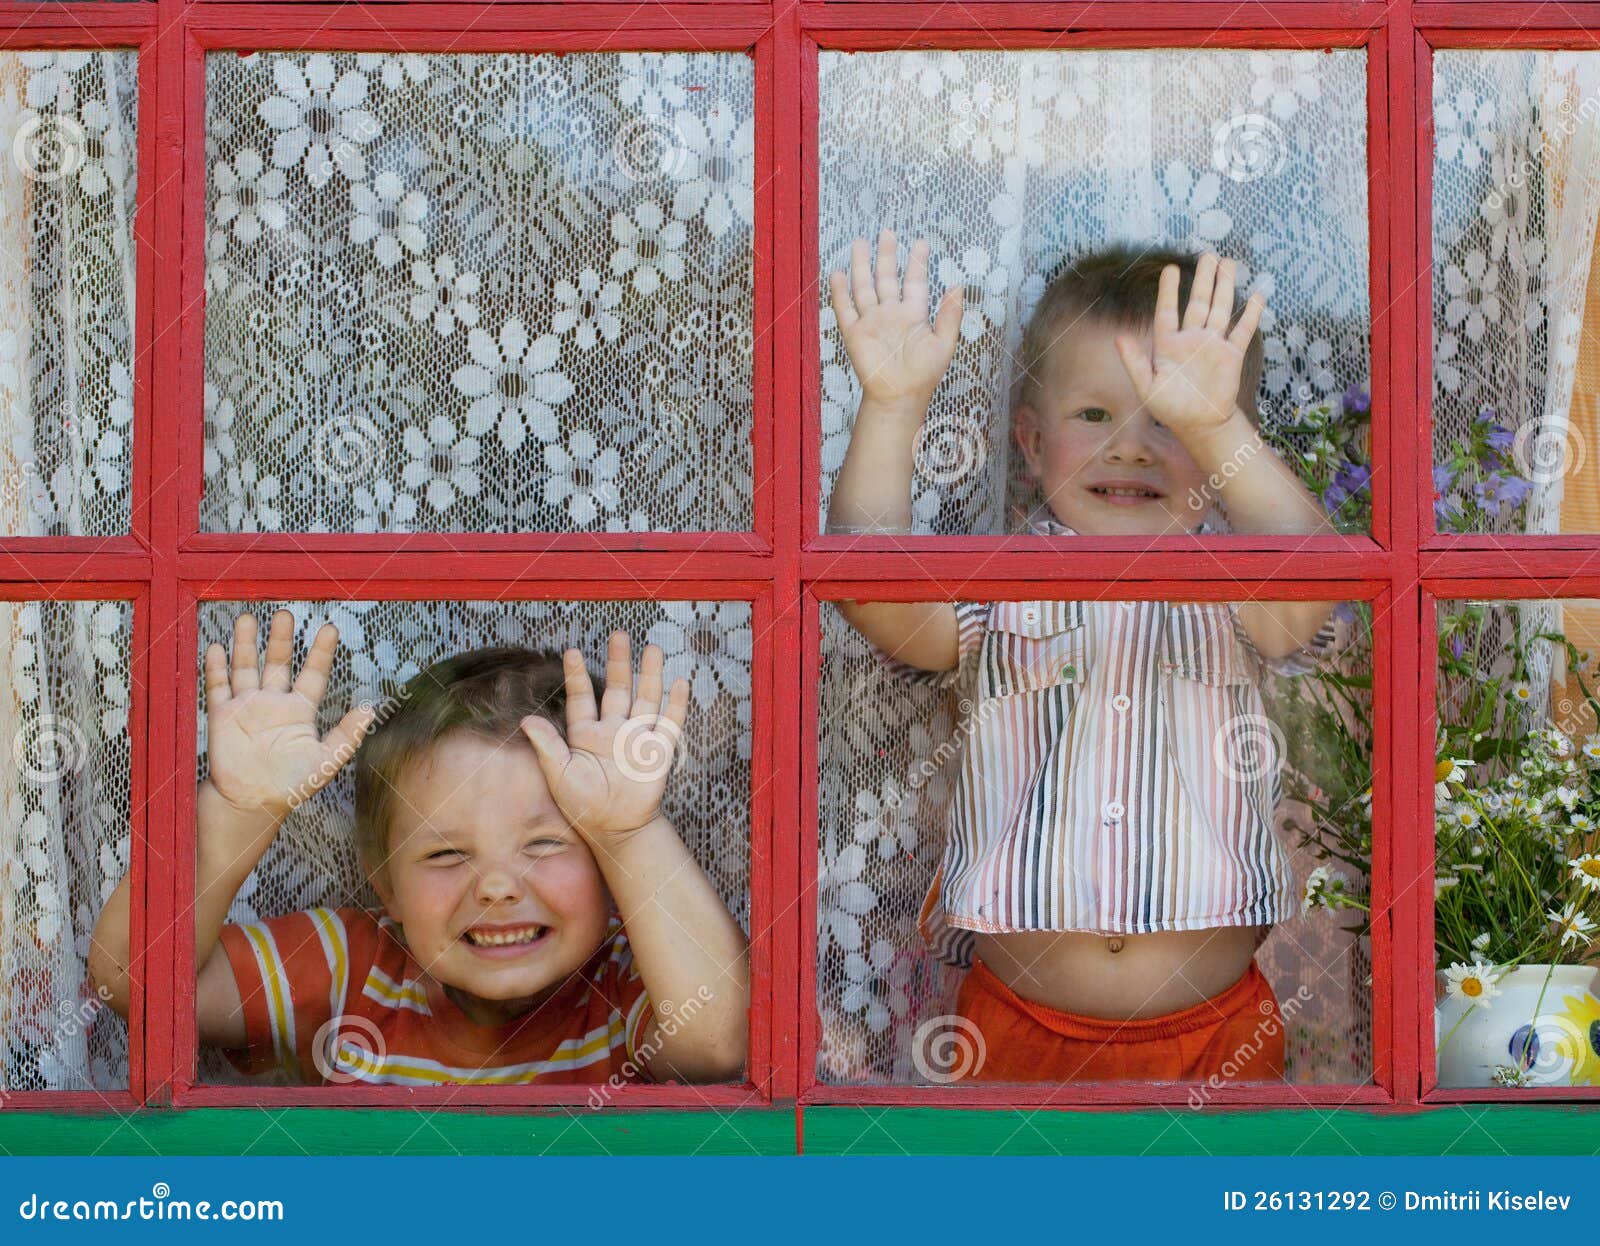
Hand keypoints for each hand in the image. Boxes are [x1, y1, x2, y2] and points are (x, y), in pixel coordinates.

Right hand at [203, 610, 376, 821]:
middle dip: (282, 638)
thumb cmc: (291, 786)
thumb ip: (347, 735)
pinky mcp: (222, 717)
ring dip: (247, 644)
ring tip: (248, 618)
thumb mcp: (325, 760)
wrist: (252, 803)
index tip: (330, 628)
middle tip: (285, 612)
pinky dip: (216, 668)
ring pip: (247, 667)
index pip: (313, 674)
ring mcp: (247, 707)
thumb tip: (370, 709)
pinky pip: (218, 687)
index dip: (322, 652)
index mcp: (300, 711)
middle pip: (279, 663)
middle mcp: (274, 704)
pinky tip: (216, 647)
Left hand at [520, 630, 689, 840]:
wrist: (616, 829)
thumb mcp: (559, 774)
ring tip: (652, 648)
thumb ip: (547, 745)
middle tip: (619, 635)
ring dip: (649, 674)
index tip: (572, 651)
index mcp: (586, 735)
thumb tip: (525, 720)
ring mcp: (637, 738)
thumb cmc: (583, 805)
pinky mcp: (659, 751)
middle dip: (619, 662)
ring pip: (646, 698)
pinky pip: (670, 722)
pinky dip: (676, 703)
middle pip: (617, 688)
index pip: (581, 698)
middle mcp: (613, 730)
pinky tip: (680, 682)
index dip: (576, 675)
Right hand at [827, 229, 963, 411]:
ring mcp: (872, 321)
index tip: (921, 243)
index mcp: (914, 314)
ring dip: (861, 265)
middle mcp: (891, 313)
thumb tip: (958, 285)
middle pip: (887, 277)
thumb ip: (951, 315)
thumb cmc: (924, 375)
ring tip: (859, 243)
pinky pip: (845, 309)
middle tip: (887, 233)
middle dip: (887, 255)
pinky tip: (838, 273)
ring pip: (864, 287)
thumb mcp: (944, 343)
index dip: (917, 262)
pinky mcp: (855, 333)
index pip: (915, 282)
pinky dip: (840, 292)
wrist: (899, 397)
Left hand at [1114, 253, 1265, 439]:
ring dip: (1224, 287)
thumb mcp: (1146, 387)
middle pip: (1198, 302)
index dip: (1168, 291)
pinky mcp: (1231, 355)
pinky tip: (1256, 296)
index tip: (1170, 269)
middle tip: (1208, 254)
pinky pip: (1242, 331)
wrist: (1199, 425)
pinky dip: (1250, 315)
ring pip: (1220, 309)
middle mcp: (1191, 339)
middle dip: (1203, 279)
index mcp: (1168, 345)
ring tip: (1229, 264)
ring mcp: (1213, 345)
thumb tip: (1119, 338)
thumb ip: (1133, 362)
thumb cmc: (1170, 408)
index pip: (1167, 311)